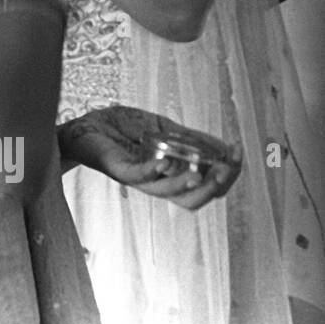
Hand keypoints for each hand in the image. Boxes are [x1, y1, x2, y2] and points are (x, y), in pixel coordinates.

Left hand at [60, 106, 241, 210]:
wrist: (85, 122)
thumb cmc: (121, 127)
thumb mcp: (163, 128)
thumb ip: (189, 138)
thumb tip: (224, 146)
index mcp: (171, 175)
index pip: (206, 187)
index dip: (227, 175)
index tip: (239, 153)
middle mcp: (156, 182)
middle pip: (192, 201)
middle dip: (214, 187)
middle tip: (226, 170)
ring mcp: (137, 178)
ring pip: (167, 194)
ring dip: (186, 186)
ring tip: (202, 175)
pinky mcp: (117, 169)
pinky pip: (138, 177)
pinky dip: (154, 171)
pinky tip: (166, 162)